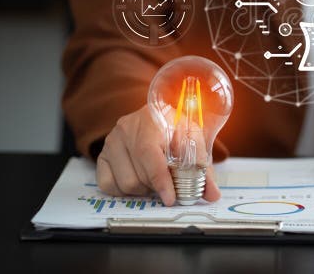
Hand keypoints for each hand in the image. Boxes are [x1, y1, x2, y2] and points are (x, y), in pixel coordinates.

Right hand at [96, 105, 220, 205]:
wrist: (158, 116)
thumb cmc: (177, 128)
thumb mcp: (194, 140)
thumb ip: (204, 169)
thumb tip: (212, 194)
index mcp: (151, 119)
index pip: (149, 154)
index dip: (161, 180)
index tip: (171, 197)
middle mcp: (127, 129)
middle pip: (138, 175)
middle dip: (157, 187)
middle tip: (170, 185)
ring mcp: (111, 142)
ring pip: (125, 184)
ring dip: (144, 190)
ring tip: (155, 180)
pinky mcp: (102, 156)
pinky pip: (108, 185)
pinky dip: (125, 191)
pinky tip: (140, 181)